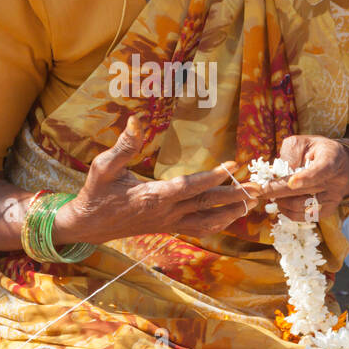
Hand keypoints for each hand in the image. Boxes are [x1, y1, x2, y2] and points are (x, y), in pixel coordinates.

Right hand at [52, 116, 265, 246]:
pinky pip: (199, 228)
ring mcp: (169, 222)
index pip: (190, 186)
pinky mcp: (169, 227)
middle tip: (259, 187)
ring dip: (232, 212)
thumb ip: (123, 146)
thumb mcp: (103, 167)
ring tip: (253, 201)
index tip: (234, 165)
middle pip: (207, 205)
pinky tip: (231, 215)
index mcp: (153, 196)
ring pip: (207, 221)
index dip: (214, 177)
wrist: (89, 225)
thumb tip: (136, 120)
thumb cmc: (97, 194)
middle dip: (234, 196)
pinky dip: (218, 223)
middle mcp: (166, 212)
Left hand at [264, 134, 348, 221]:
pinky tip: (281, 204)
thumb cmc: (316, 151)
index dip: (307, 177)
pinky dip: (288, 212)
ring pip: (302, 207)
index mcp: (332, 158)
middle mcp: (336, 180)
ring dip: (281, 202)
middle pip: (305, 191)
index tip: (292, 183)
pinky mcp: (328, 210)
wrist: (341, 165)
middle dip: (277, 191)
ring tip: (270, 195)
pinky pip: (305, 217)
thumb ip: (291, 152)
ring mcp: (333, 198)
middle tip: (258, 190)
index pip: (322, 169)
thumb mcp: (305, 142)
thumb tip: (278, 171)